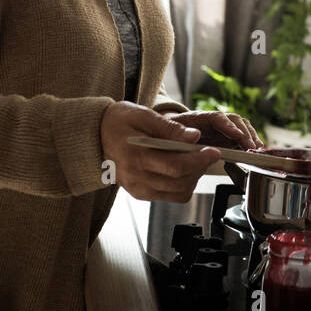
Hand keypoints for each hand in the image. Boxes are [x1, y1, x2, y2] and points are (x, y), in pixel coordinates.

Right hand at [99, 101, 221, 202]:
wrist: (96, 135)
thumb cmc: (118, 122)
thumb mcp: (143, 115)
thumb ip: (169, 127)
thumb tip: (194, 136)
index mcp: (135, 157)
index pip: (175, 166)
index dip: (199, 160)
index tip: (214, 151)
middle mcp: (136, 178)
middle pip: (179, 181)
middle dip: (200, 167)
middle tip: (210, 152)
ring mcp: (138, 189)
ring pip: (178, 192)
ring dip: (193, 176)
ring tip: (196, 158)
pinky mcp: (141, 193)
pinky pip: (171, 195)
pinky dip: (183, 184)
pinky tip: (183, 167)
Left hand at [165, 110, 263, 150]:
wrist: (168, 134)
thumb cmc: (168, 133)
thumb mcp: (169, 133)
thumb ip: (178, 134)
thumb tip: (193, 137)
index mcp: (198, 118)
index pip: (217, 118)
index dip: (228, 126)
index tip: (237, 135)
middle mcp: (213, 121)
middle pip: (234, 121)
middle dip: (245, 133)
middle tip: (251, 147)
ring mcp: (220, 128)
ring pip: (240, 127)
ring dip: (250, 137)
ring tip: (257, 149)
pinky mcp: (225, 138)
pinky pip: (240, 137)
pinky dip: (249, 143)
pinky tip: (254, 152)